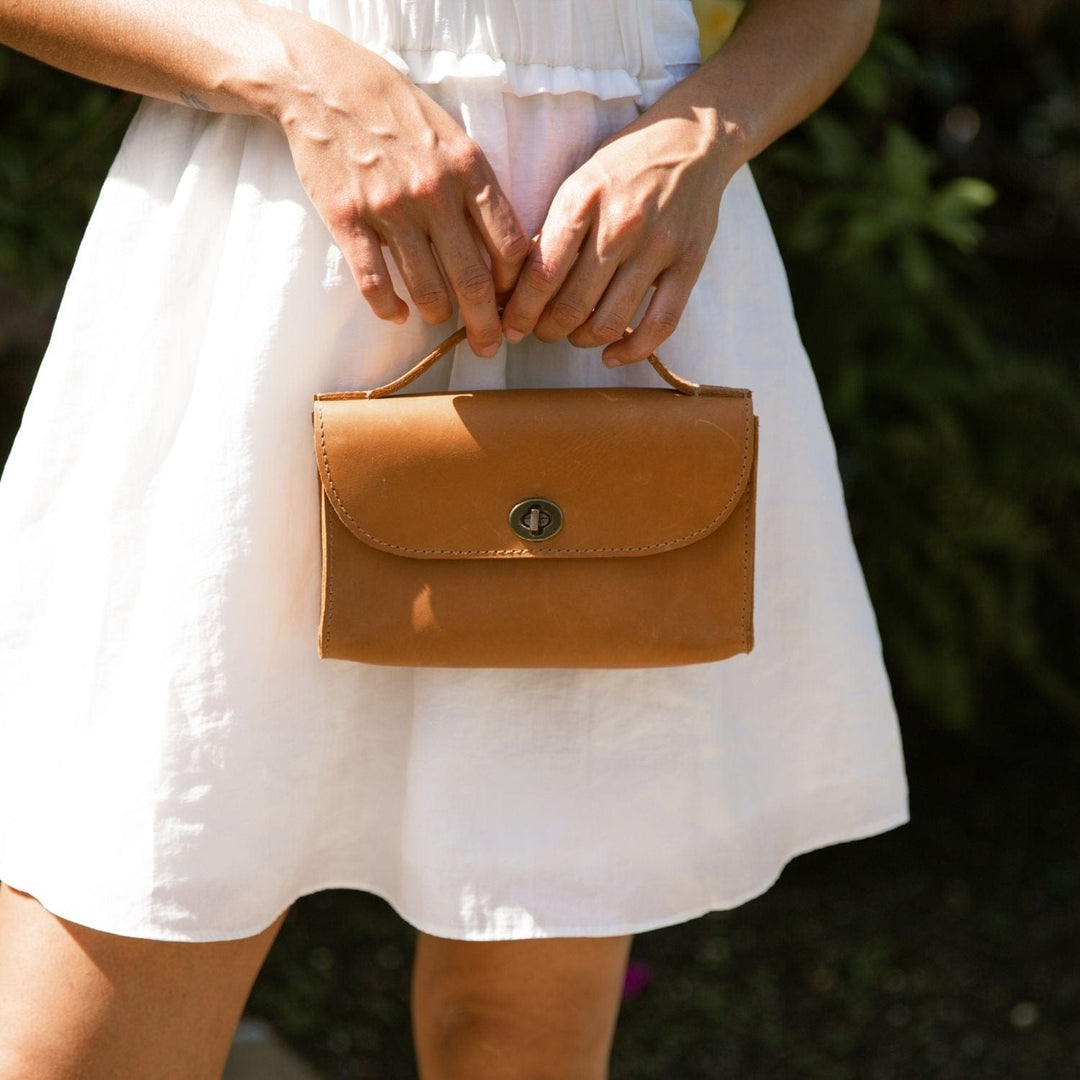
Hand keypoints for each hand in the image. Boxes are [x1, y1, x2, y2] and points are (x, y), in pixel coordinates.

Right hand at [275, 25, 529, 355]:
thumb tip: (502, 246)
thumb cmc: (397, 109)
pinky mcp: (347, 219)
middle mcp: (434, 193)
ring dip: (438, 312)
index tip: (512, 301)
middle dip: (486, 324)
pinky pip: (374, 282)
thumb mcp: (453, 136)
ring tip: (440, 316)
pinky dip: (388, 308)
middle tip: (489, 345)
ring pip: (426, 288)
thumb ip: (477, 187)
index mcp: (469, 169)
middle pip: (473, 280)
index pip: (510, 247)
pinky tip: (397, 314)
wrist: (324, 83)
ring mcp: (389, 208)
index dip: (515, 285)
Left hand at [499, 85, 736, 364]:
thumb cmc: (624, 166)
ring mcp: (659, 246)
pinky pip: (660, 324)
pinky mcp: (690, 263)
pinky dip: (632, 350)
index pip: (542, 273)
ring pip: (610, 321)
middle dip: (547, 329)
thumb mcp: (579, 183)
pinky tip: (611, 355)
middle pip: (573, 305)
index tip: (511, 325)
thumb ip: (553, 231)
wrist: (692, 140)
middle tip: (540, 331)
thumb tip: (519, 286)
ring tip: (574, 335)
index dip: (521, 310)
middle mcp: (621, 224)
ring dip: (583, 340)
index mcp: (584, 199)